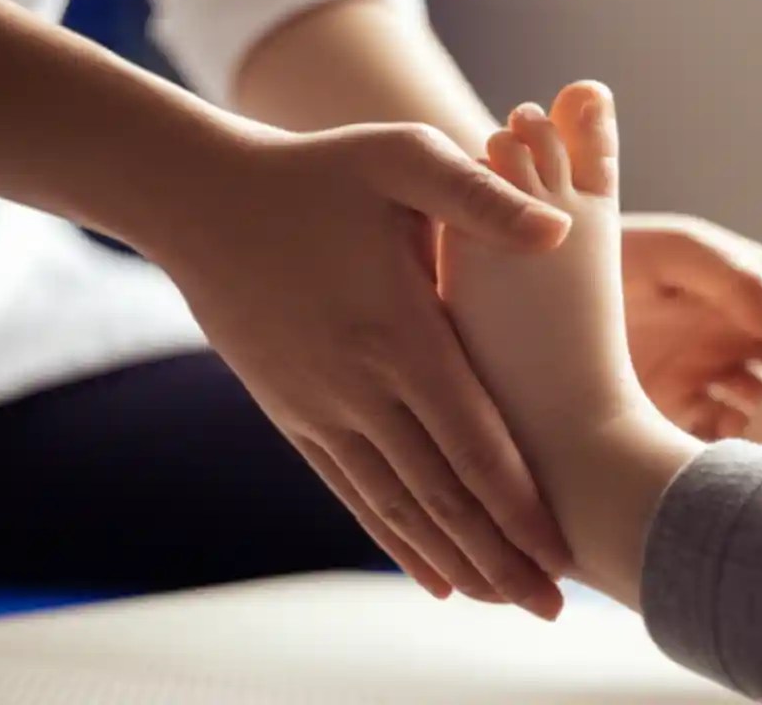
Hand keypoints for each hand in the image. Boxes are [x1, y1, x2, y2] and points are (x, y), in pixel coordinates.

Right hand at [142, 122, 572, 618]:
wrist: (199, 200)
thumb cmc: (312, 173)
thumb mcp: (400, 157)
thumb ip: (481, 198)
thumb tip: (559, 234)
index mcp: (400, 334)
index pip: (472, 441)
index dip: (519, 503)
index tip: (562, 549)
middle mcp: (360, 388)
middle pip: (442, 495)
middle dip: (500, 555)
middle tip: (551, 605)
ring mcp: (321, 410)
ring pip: (398, 508)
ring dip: (453, 560)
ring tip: (503, 601)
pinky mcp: (294, 416)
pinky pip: (352, 494)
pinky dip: (395, 539)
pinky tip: (430, 575)